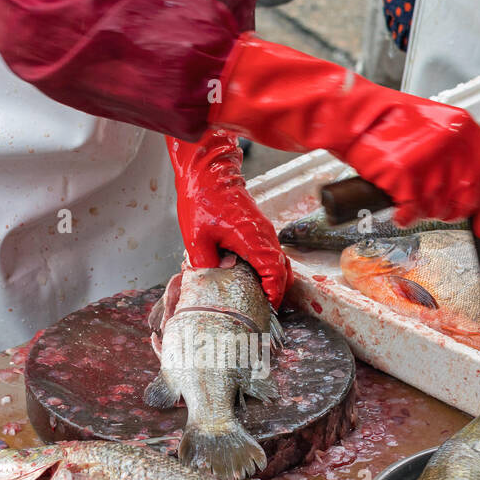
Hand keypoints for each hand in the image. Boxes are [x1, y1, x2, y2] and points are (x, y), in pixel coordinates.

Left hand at [169, 128, 292, 306]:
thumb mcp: (196, 237)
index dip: (274, 291)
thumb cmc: (202, 198)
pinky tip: (252, 277)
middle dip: (278, 290)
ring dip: (273, 279)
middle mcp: (264, 234)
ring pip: (279, 260)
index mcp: (252, 237)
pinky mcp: (258, 227)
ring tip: (259, 296)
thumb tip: (216, 279)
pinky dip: (269, 267)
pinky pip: (271, 251)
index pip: (274, 271)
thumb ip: (206, 262)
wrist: (208, 171)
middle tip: (265, 307)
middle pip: (283, 269)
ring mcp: (264, 230)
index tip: (268, 306)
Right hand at [209, 34, 479, 237]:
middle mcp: (452, 144)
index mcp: (464, 128)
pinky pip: (413, 212)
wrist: (353, 117)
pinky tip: (397, 210)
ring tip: (409, 199)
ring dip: (425, 212)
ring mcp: (429, 161)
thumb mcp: (432, 128)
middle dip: (452, 211)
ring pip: (440, 207)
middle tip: (434, 208)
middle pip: (468, 197)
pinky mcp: (405, 177)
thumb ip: (455, 154)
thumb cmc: (388, 124)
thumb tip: (470, 192)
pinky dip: (404, 217)